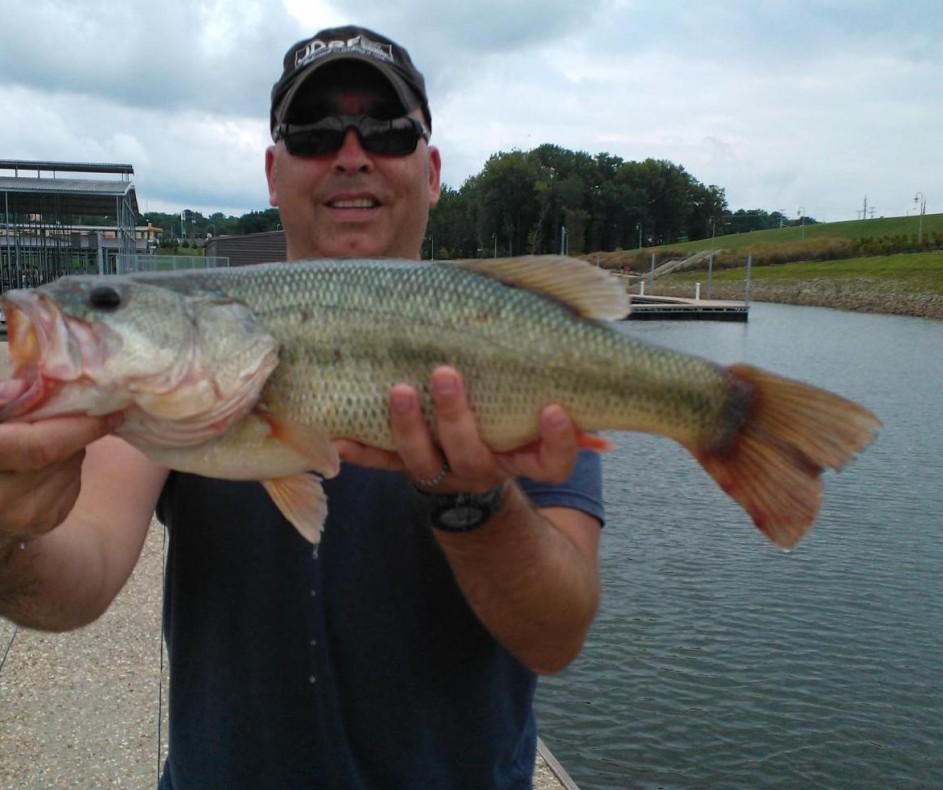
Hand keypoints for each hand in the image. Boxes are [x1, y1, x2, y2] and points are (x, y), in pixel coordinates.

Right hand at [0, 375, 118, 554]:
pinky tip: (43, 459)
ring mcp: (22, 517)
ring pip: (71, 465)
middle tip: (70, 406)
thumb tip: (17, 388)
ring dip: (70, 443)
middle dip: (73, 426)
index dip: (76, 426)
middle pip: (59, 454)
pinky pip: (74, 481)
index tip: (104, 407)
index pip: (34, 446)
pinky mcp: (45, 522)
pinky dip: (68, 462)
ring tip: (41, 435)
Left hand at [334, 366, 581, 492]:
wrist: (472, 477)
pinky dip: (360, 450)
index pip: (552, 461)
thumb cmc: (513, 413)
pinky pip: (381, 465)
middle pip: (474, 453)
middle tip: (445, 373)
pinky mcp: (406, 468)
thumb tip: (604, 348)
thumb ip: (562, 386)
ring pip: (424, 461)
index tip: (555, 409)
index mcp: (524, 455)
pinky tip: (338, 439)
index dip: (558, 441)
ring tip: (398, 389)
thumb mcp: (537, 404)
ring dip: (408, 426)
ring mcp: (443, 472)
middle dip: (456, 415)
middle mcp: (484, 468)